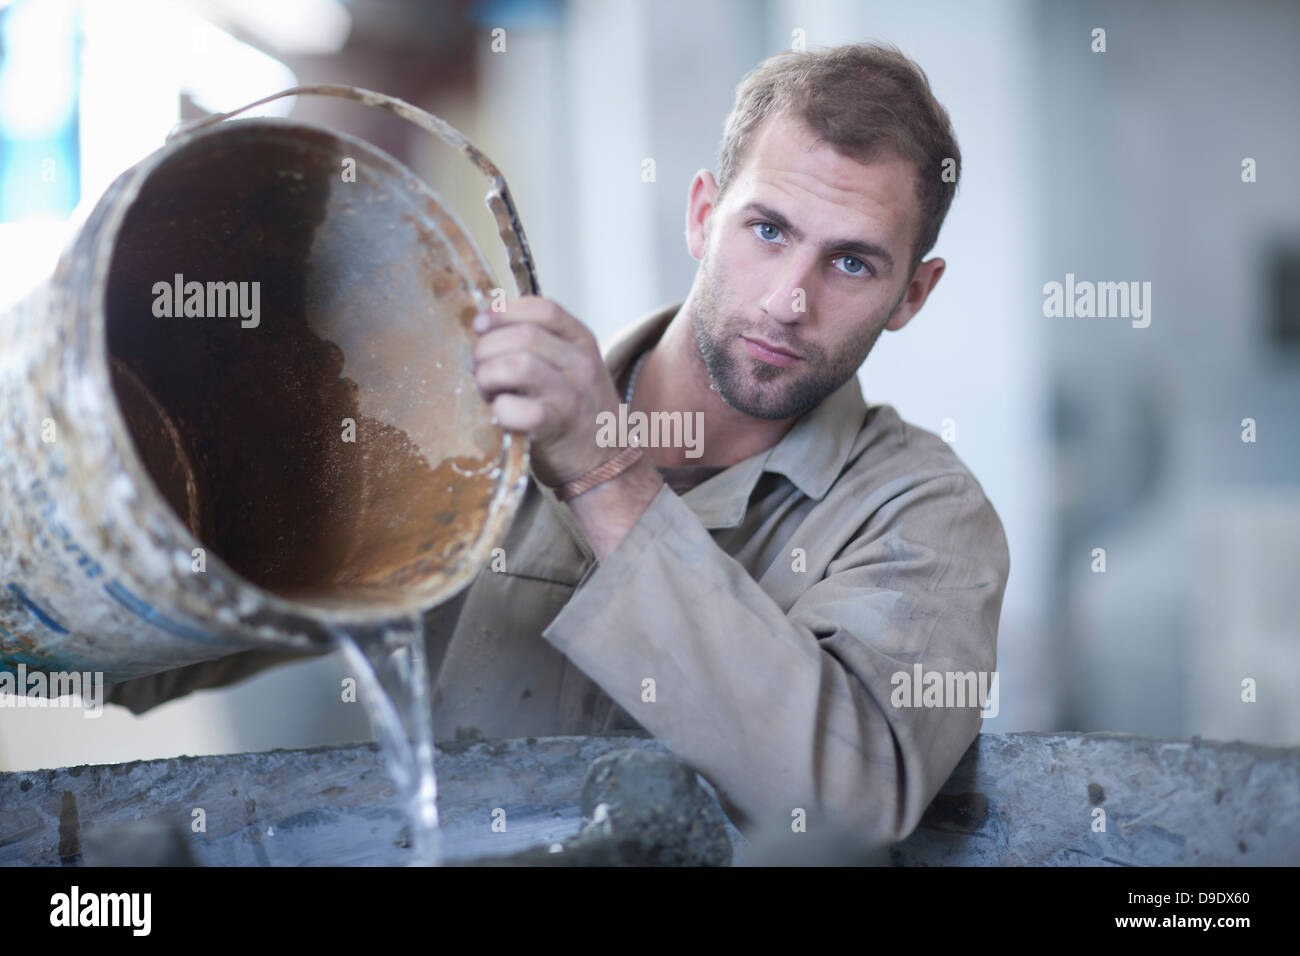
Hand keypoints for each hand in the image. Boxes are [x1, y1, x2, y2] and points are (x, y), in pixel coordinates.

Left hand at [471, 296, 621, 487]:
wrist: (603, 461)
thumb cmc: (574, 410)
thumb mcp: (571, 366)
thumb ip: (539, 343)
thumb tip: (482, 327)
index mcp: (582, 341)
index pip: (543, 308)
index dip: (504, 312)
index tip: (480, 325)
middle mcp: (581, 364)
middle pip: (524, 336)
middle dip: (487, 348)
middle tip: (478, 367)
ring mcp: (570, 394)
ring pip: (517, 365)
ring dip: (488, 375)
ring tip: (487, 389)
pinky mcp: (555, 425)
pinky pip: (515, 408)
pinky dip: (497, 409)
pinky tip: (499, 413)